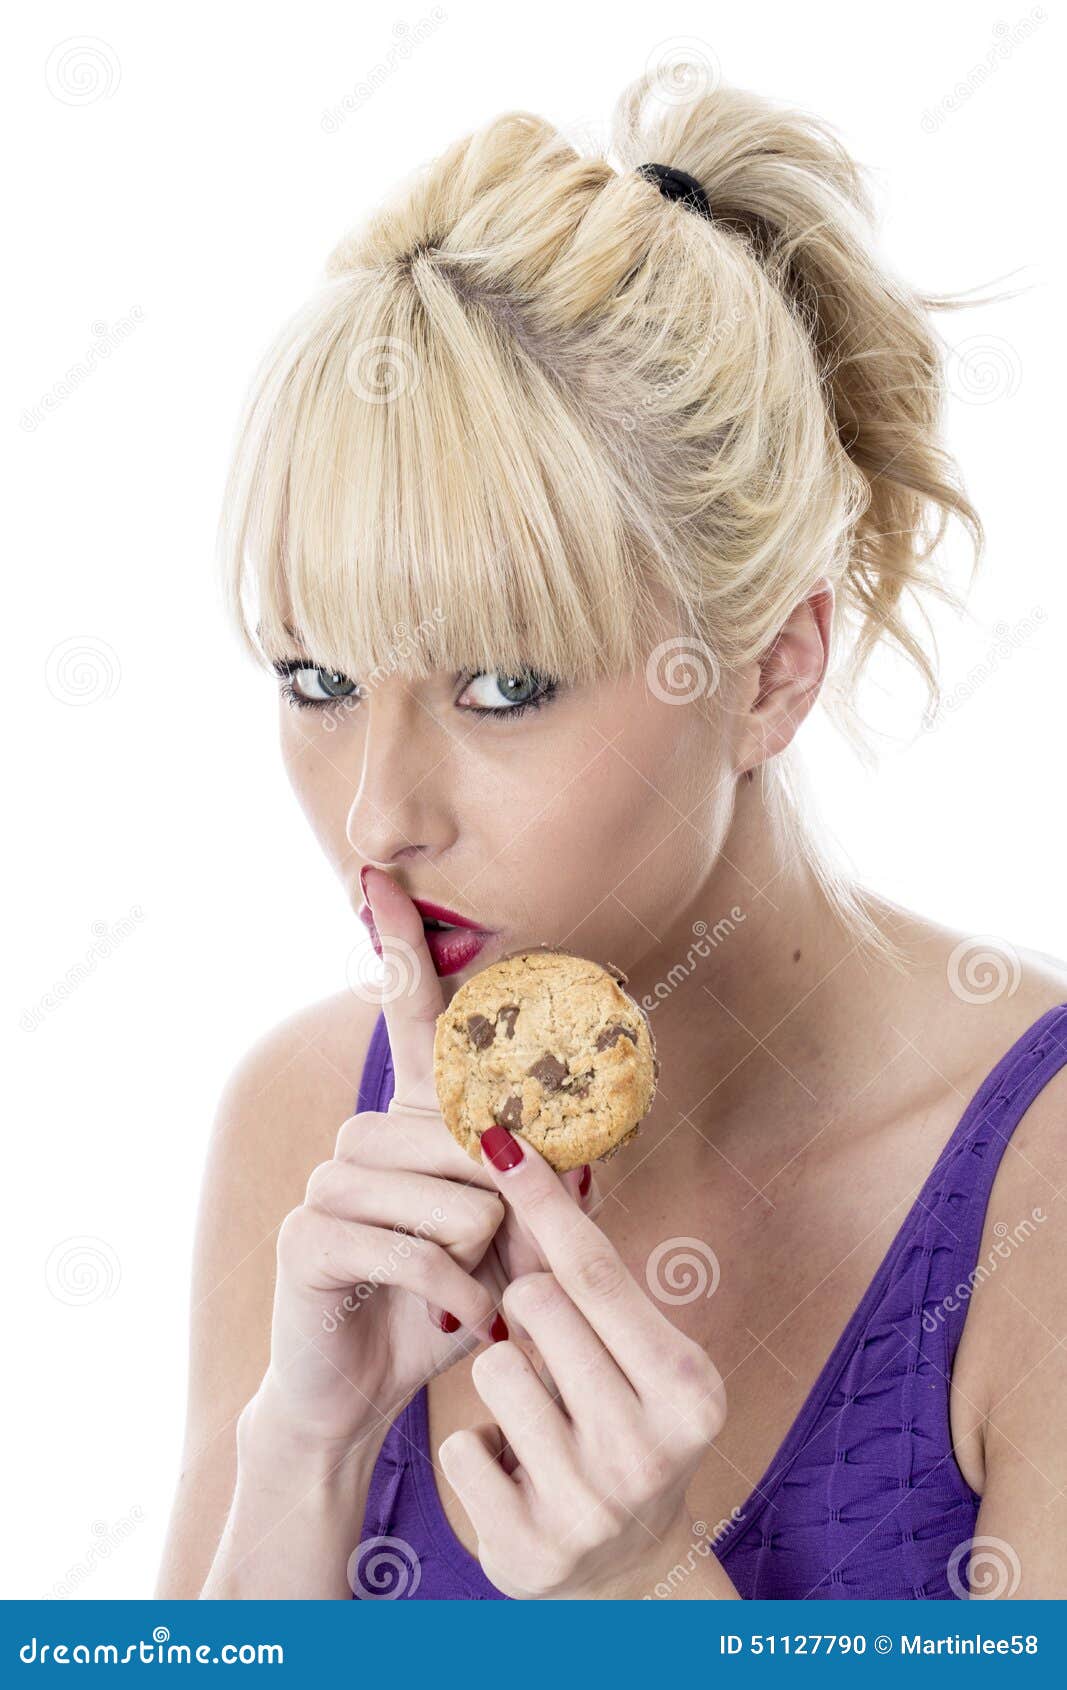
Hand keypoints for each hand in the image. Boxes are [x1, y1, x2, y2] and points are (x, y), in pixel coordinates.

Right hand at [252, 868, 587, 1453]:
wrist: (361, 1393)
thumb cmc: (446, 1305)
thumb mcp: (511, 1245)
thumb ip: (543, 1190)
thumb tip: (586, 1144)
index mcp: (412, 1119)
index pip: (407, 1018)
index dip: (397, 944)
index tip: (375, 873)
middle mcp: (365, 1133)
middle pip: (474, 1136)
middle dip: (508, 1214)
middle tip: (493, 1266)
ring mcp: (330, 1180)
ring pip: (454, 1197)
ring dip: (483, 1260)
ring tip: (467, 1293)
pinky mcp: (311, 1237)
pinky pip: (416, 1251)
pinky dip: (455, 1300)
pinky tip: (456, 1323)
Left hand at [435, 1123, 736, 1599]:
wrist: (625, 1573)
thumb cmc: (625, 1426)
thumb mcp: (637, 1358)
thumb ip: (597, 1280)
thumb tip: (556, 1159)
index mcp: (687, 1389)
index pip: (595, 1270)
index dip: (539, 1198)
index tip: (495, 1137)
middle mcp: (647, 1449)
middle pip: (538, 1306)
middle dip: (526, 1305)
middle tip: (548, 1342)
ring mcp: (588, 1506)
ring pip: (493, 1366)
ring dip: (502, 1375)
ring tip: (535, 1414)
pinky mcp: (525, 1552)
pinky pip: (459, 1442)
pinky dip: (475, 1446)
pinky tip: (513, 1470)